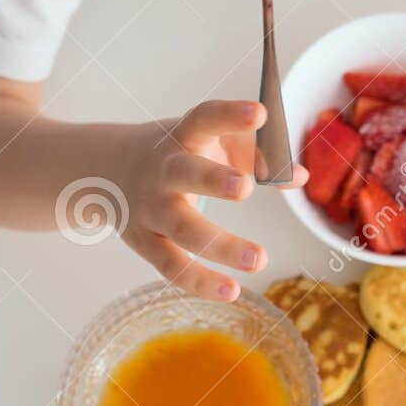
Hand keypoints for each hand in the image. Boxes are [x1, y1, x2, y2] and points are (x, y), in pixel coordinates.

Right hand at [116, 99, 305, 301]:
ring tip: (259, 259)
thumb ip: (257, 154)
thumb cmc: (178, 152)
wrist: (107, 169)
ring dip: (220, 245)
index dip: (230, 115)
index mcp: (183, 136)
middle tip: (246, 186)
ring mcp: (151, 208)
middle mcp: (163, 170)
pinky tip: (231, 292)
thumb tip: (299, 177)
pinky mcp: (144, 242)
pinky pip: (172, 266)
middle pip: (186, 173)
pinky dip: (200, 281)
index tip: (261, 113)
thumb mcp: (210, 140)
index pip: (204, 119)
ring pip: (183, 229)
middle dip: (213, 180)